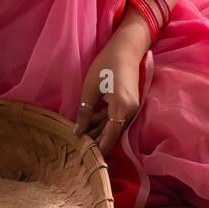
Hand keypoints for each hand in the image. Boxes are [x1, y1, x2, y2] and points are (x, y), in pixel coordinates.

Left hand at [71, 33, 143, 156]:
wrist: (126, 48)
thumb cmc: (106, 65)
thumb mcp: (90, 89)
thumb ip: (85, 113)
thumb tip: (77, 132)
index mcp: (121, 107)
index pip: (110, 136)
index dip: (99, 148)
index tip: (88, 159)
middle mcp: (129, 110)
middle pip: (113, 132)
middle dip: (98, 142)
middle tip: (80, 151)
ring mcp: (131, 107)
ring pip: (114, 125)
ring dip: (99, 132)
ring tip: (81, 140)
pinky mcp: (129, 103)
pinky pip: (116, 117)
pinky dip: (104, 122)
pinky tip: (90, 126)